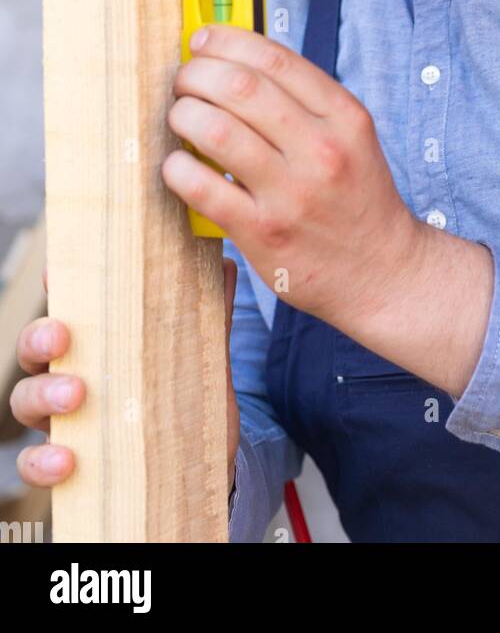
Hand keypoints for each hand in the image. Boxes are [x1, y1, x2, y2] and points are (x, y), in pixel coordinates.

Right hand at [13, 261, 240, 498]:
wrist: (194, 477)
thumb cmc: (185, 407)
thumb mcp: (202, 363)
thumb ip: (211, 319)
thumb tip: (229, 266)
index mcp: (100, 343)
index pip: (70, 308)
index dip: (56, 287)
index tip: (54, 273)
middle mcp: (72, 375)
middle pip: (35, 347)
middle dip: (40, 337)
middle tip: (62, 338)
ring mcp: (63, 420)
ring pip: (25, 398)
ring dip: (42, 394)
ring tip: (75, 397)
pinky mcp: (64, 465)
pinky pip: (33, 463)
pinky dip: (41, 462)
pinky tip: (66, 461)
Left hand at [162, 25, 422, 334]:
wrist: (382, 271)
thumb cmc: (356, 197)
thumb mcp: (350, 135)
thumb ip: (303, 100)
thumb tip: (236, 62)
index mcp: (344, 117)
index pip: (275, 58)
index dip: (227, 41)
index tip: (202, 40)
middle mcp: (322, 149)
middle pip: (240, 86)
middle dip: (196, 73)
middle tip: (183, 81)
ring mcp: (292, 193)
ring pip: (217, 131)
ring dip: (182, 114)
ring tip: (179, 117)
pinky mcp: (263, 233)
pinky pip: (203, 188)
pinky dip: (177, 169)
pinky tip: (177, 164)